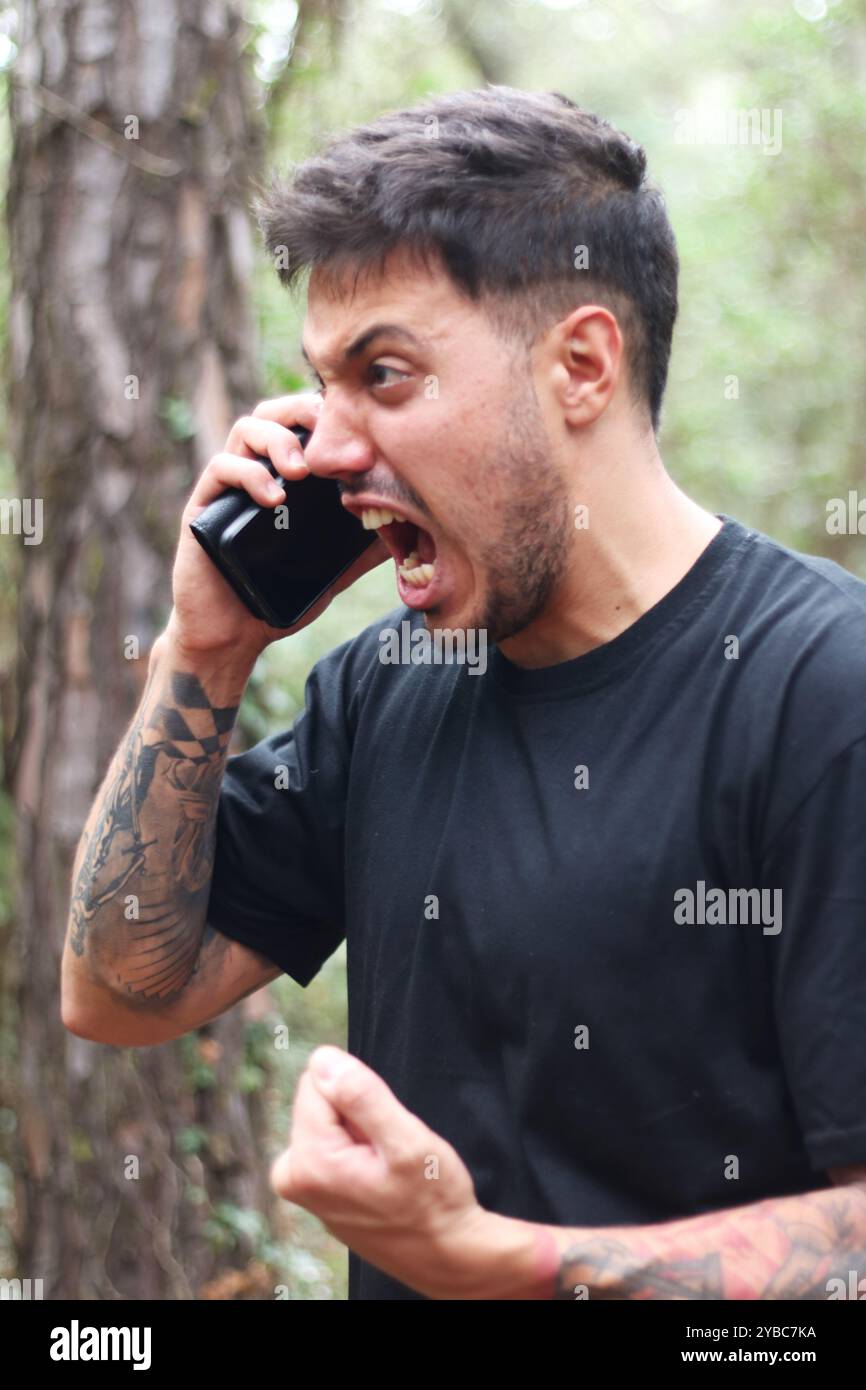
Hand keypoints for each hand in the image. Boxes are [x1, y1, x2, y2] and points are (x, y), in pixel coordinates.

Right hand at [170, 393, 386, 660]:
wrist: (234, 634)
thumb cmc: (282, 597)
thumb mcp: (334, 569)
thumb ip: (364, 547)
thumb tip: (410, 528)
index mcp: (286, 476)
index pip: (307, 423)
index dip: (333, 418)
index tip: (362, 439)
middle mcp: (257, 470)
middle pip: (275, 412)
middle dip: (304, 412)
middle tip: (333, 437)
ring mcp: (228, 485)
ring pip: (246, 429)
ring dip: (279, 440)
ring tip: (302, 470)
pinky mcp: (203, 505)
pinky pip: (221, 468)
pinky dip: (249, 474)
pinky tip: (274, 497)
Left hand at [270, 1046, 489, 1298]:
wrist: (446, 1254)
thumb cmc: (433, 1203)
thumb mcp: (407, 1142)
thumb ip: (362, 1096)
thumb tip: (322, 1059)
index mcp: (308, 1161)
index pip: (319, 1079)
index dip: (360, 1093)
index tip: (384, 1128)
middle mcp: (292, 1175)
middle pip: (320, 1098)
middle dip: (358, 1112)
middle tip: (389, 1149)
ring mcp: (301, 1184)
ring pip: (328, 1117)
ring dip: (360, 1130)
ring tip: (386, 1165)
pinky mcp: (313, 1187)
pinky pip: (332, 1141)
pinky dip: (358, 1148)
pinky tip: (379, 1175)